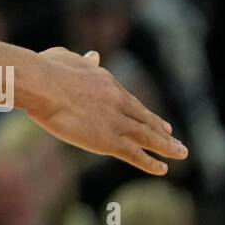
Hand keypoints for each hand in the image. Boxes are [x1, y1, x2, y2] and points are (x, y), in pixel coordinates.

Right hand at [25, 48, 188, 174]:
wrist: (43, 85)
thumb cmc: (47, 70)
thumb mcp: (68, 59)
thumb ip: (84, 61)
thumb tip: (93, 56)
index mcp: (107, 82)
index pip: (130, 101)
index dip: (143, 112)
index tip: (153, 119)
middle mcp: (118, 102)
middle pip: (145, 118)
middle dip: (161, 129)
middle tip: (173, 137)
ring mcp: (117, 122)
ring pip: (148, 137)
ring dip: (166, 146)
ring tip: (181, 153)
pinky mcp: (110, 141)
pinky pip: (136, 154)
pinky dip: (150, 163)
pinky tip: (162, 168)